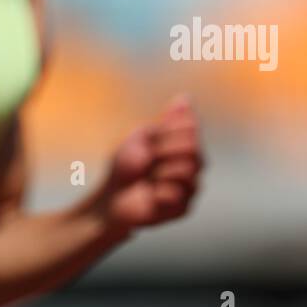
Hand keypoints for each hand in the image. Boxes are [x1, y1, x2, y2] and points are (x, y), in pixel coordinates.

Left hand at [89, 96, 203, 234]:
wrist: (111, 197)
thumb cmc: (125, 165)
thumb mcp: (142, 138)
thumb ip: (167, 123)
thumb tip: (185, 97)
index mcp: (183, 143)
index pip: (191, 128)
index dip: (167, 133)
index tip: (148, 140)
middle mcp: (193, 163)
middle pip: (194, 149)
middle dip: (164, 151)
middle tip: (147, 159)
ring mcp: (190, 186)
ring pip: (189, 171)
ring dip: (161, 171)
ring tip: (148, 177)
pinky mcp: (184, 208)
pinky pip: (178, 195)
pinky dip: (158, 191)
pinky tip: (150, 194)